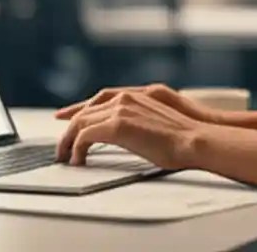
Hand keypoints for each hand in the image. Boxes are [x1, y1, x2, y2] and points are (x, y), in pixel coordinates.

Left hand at [55, 89, 206, 168]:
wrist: (195, 140)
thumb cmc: (184, 138)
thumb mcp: (157, 122)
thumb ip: (140, 121)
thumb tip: (131, 135)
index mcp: (136, 95)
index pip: (99, 99)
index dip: (79, 109)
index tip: (65, 117)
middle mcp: (126, 98)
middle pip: (85, 110)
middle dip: (69, 129)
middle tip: (61, 147)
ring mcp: (121, 110)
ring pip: (81, 122)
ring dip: (69, 141)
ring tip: (65, 156)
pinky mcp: (118, 125)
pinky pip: (85, 136)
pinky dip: (76, 148)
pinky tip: (77, 160)